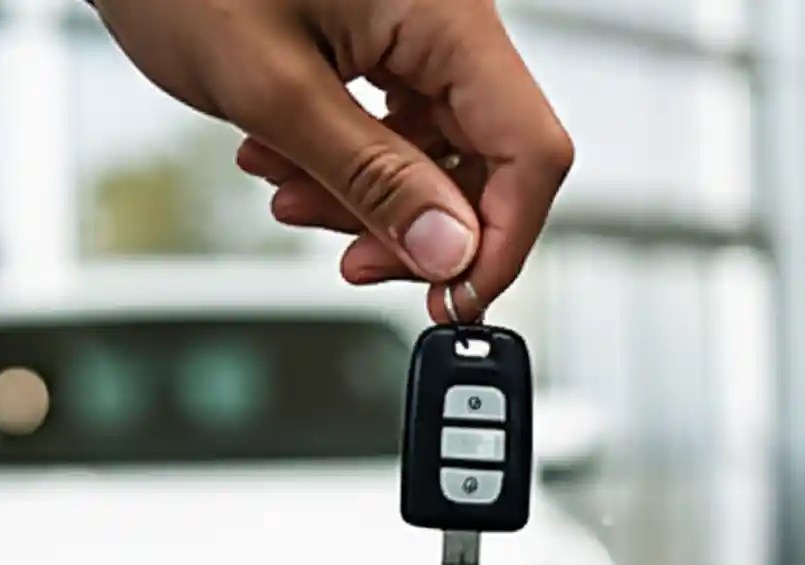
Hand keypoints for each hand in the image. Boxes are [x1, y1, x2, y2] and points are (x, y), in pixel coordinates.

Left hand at [92, 0, 572, 321]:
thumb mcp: (274, 92)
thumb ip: (372, 179)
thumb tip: (449, 253)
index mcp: (443, 13)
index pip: (529, 149)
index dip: (500, 240)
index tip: (453, 296)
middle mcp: (444, 15)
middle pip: (483, 156)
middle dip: (417, 223)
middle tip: (353, 261)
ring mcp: (412, 24)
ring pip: (431, 148)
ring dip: (364, 194)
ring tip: (286, 195)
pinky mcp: (378, 33)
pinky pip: (390, 119)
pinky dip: (344, 158)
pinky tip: (284, 163)